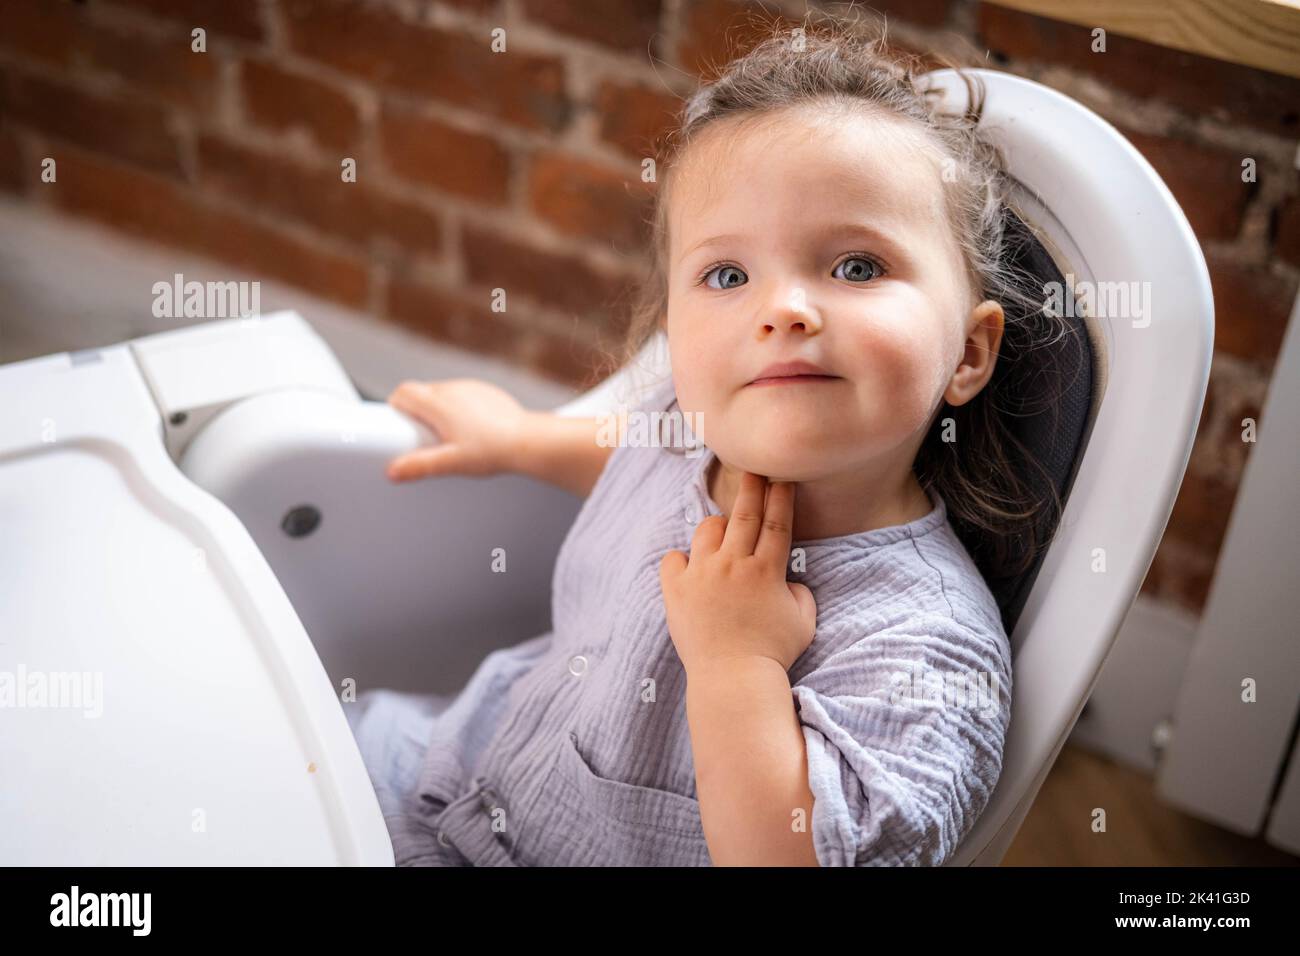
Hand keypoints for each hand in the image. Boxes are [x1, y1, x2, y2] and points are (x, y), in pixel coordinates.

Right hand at [384, 378, 528, 481]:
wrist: (528, 440)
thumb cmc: (493, 450)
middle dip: (417, 413)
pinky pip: (462, 395)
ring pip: (442, 393)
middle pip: (421, 392)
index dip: (396, 407)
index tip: (399, 425)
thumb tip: (392, 471)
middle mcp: (453, 389)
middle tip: (426, 439)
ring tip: (451, 438)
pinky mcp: (486, 391)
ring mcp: (470, 387)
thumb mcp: (452, 463)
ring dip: (438, 410)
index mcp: (439, 403)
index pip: (404, 392)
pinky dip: (459, 409)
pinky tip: (471, 431)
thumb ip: (420, 465)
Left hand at [659, 472, 816, 674]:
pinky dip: (681, 559)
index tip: (781, 475)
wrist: (733, 679)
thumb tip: (787, 579)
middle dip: (752, 486)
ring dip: (717, 528)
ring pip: (708, 530)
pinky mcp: (676, 590)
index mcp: (766, 570)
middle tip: (753, 468)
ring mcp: (702, 575)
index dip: (780, 495)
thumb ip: (799, 592)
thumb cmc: (772, 653)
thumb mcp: (804, 621)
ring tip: (723, 537)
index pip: (776, 522)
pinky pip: (673, 558)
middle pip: (744, 514)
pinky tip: (690, 568)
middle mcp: (734, 565)